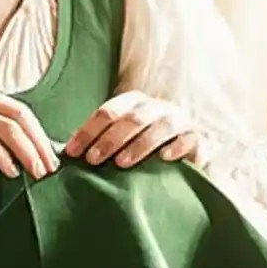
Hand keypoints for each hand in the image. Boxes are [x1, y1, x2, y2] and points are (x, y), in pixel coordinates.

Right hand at [0, 78, 60, 181]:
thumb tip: (19, 153)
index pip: (18, 108)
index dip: (38, 133)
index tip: (48, 156)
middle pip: (19, 114)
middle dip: (40, 143)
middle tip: (50, 168)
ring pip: (8, 127)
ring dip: (28, 152)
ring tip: (37, 173)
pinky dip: (3, 158)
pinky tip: (10, 172)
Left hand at [64, 91, 201, 167]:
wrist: (189, 156)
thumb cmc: (145, 150)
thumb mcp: (122, 142)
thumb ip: (100, 142)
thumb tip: (66, 154)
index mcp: (135, 104)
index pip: (108, 112)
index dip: (88, 132)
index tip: (72, 153)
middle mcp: (158, 108)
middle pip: (132, 119)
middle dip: (109, 140)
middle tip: (93, 160)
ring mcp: (181, 122)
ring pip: (161, 127)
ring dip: (139, 145)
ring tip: (122, 163)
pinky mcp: (200, 139)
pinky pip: (190, 140)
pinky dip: (177, 148)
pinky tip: (164, 159)